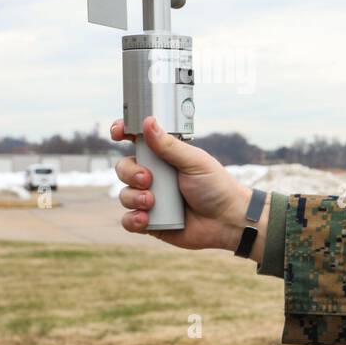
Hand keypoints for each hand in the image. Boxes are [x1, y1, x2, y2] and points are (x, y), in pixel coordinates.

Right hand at [111, 116, 252, 252]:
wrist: (228, 220)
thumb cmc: (216, 187)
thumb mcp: (195, 162)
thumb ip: (170, 146)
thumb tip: (148, 121)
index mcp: (164, 158)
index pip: (136, 141)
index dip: (122, 133)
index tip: (117, 132)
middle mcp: (154, 177)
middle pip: (124, 168)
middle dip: (130, 172)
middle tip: (147, 179)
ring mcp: (150, 199)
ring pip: (124, 194)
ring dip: (134, 197)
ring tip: (152, 202)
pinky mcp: (150, 222)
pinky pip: (128, 220)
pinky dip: (133, 220)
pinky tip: (146, 219)